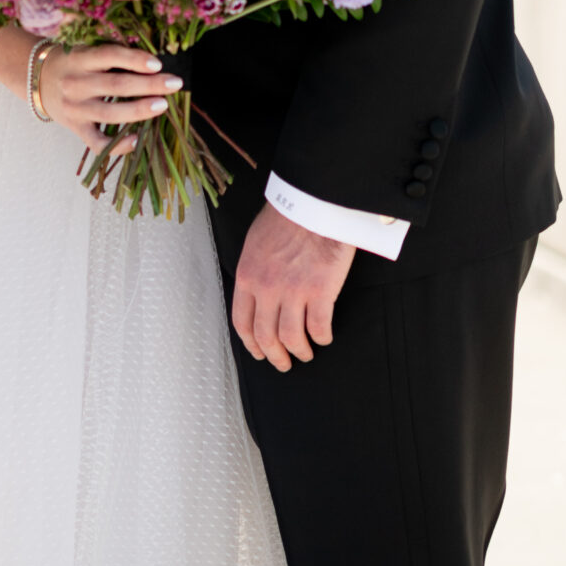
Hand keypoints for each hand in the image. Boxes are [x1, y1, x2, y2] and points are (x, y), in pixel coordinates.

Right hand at [38, 43, 180, 156]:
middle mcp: (75, 83)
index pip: (109, 56)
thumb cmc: (73, 61)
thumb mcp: (85, 50)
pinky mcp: (75, 128)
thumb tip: (153, 63)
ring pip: (110, 114)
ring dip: (139, 110)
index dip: (134, 59)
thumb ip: (112, 55)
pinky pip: (97, 142)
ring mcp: (74, 109)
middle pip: (115, 86)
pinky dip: (117, 145)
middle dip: (148, 85)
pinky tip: (136, 140)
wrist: (37, 78)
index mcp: (79, 59)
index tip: (158, 64)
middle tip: (174, 83)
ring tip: (162, 105)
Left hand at [231, 203, 354, 371]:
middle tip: (283, 363)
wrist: (312, 201)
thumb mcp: (256, 242)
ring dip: (299, 352)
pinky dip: (322, 338)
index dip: (251, 344)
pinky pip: (319, 328)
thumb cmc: (287, 215)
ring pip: (292, 339)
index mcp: (248, 275)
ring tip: (306, 353)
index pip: (242, 321)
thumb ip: (254, 269)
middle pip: (266, 336)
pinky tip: (324, 337)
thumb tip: (257, 290)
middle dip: (274, 356)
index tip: (259, 352)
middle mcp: (266, 288)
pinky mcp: (320, 292)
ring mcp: (293, 292)